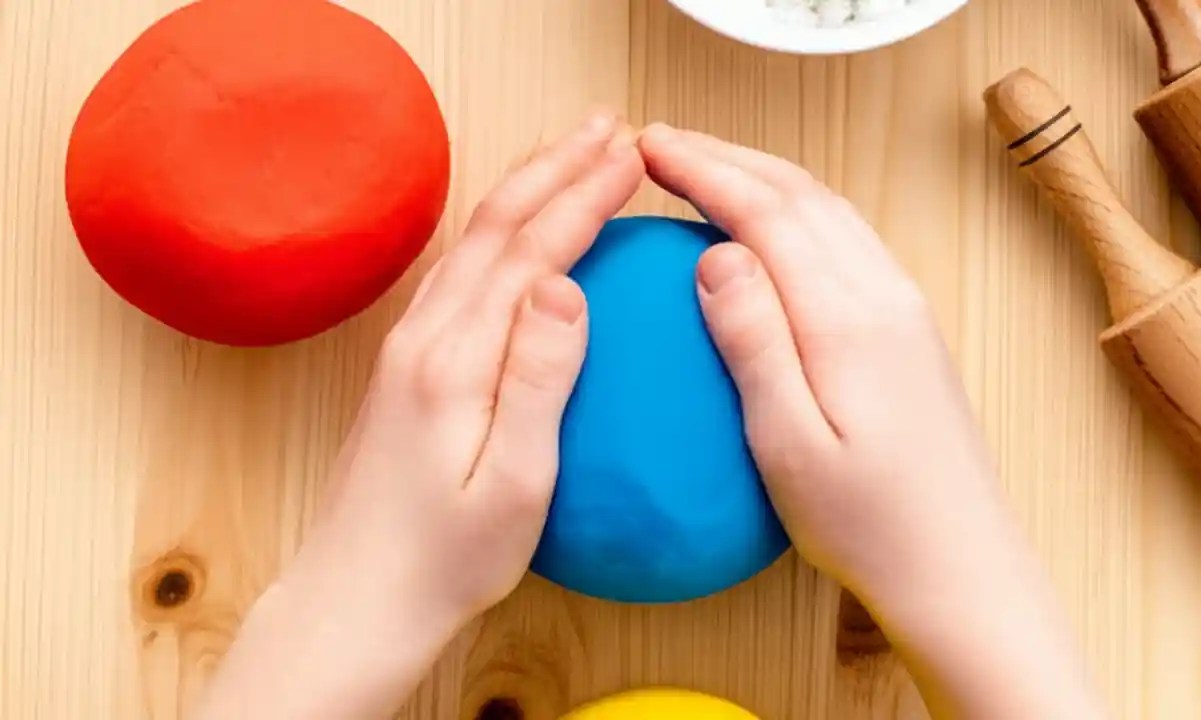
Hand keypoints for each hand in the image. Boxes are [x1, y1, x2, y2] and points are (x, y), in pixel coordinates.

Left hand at [195, 112, 643, 719]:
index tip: (633, 156)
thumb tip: (566, 286)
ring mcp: (408, 347)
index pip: (532, 252)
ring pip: (472, 242)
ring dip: (525, 188)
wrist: (356, 597)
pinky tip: (519, 234)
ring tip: (572, 155)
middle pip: (495, 226)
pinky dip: (499, 232)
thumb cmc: (446, 559)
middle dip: (556, 166)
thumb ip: (540, 381)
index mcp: (457, 360)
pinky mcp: (406, 365)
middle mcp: (426, 337)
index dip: (584, 196)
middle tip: (611, 126)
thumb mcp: (514, 483)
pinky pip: (458, 272)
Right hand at [639, 124, 1104, 719]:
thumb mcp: (790, 448)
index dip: (704, 170)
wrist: (963, 570)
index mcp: (848, 320)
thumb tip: (717, 255)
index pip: (768, 214)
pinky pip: (847, 241)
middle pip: (802, 195)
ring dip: (765, 177)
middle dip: (728, 157)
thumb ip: (755, 344)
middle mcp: (885, 296)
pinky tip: (768, 231)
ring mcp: (906, 309)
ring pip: (829, 211)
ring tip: (706, 167)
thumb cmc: (868, 526)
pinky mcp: (911, 331)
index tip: (647, 146)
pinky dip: (797, 212)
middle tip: (661, 142)